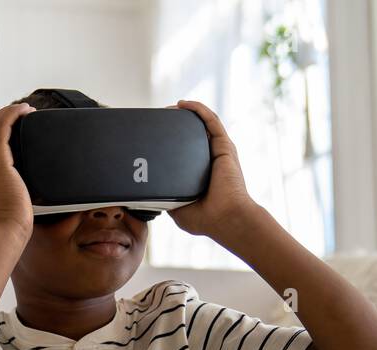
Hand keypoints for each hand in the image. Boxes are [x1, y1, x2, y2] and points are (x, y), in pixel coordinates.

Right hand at [0, 103, 35, 236]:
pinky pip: (2, 125)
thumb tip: (20, 205)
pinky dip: (13, 113)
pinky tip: (26, 110)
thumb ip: (6, 204)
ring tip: (25, 111)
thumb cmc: (8, 230)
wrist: (3, 233)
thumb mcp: (3, 213)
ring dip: (8, 113)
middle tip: (19, 117)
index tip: (8, 132)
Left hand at [165, 100, 259, 240]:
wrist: (227, 218)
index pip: (184, 152)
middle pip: (193, 135)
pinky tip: (184, 104)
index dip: (171, 143)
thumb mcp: (178, 211)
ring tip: (170, 108)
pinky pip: (211, 121)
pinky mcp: (224, 147)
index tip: (155, 138)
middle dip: (177, 124)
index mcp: (199, 174)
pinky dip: (198, 109)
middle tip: (160, 119)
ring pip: (203, 124)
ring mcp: (218, 152)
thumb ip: (167, 200)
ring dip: (187, 113)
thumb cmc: (208, 219)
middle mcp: (210, 160)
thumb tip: (149, 193)